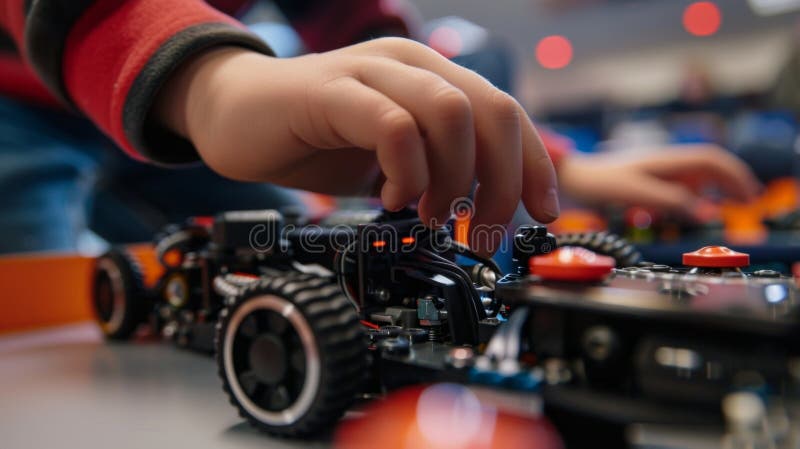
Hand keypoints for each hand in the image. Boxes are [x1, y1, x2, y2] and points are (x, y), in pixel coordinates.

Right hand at [154, 38, 558, 253]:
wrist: (230, 112)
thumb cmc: (311, 136)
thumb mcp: (390, 158)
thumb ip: (435, 168)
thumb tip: (485, 207)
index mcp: (431, 78)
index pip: (507, 114)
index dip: (533, 166)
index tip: (542, 214)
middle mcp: (409, 66)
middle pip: (492, 112)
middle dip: (501, 183)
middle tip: (482, 232)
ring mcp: (371, 73)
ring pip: (451, 114)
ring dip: (454, 180)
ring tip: (431, 215)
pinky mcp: (331, 91)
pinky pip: (393, 126)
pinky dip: (406, 172)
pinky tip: (391, 199)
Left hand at [556, 145, 760, 218]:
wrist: (572, 178)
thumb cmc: (598, 182)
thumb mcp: (634, 193)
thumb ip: (668, 200)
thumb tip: (701, 211)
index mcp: (666, 160)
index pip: (711, 160)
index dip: (733, 174)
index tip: (748, 194)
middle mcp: (666, 161)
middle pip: (710, 164)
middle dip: (733, 180)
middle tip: (749, 200)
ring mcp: (658, 170)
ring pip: (698, 174)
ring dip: (718, 186)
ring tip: (733, 203)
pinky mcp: (649, 180)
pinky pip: (682, 184)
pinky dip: (698, 194)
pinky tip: (700, 206)